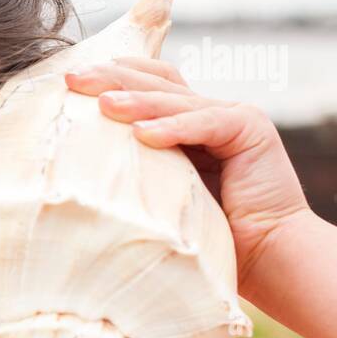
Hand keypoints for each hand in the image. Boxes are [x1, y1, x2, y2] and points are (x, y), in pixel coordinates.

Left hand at [65, 57, 312, 298]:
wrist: (267, 259)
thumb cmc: (209, 238)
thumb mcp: (160, 196)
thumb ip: (136, 170)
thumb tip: (77, 163)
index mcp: (189, 124)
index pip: (149, 85)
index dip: (113, 78)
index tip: (69, 81)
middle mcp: (212, 113)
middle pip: (158, 83)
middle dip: (113, 78)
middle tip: (72, 79)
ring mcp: (235, 116)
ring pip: (177, 100)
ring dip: (137, 101)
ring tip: (101, 104)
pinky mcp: (253, 131)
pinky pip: (206, 124)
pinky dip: (174, 127)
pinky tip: (142, 133)